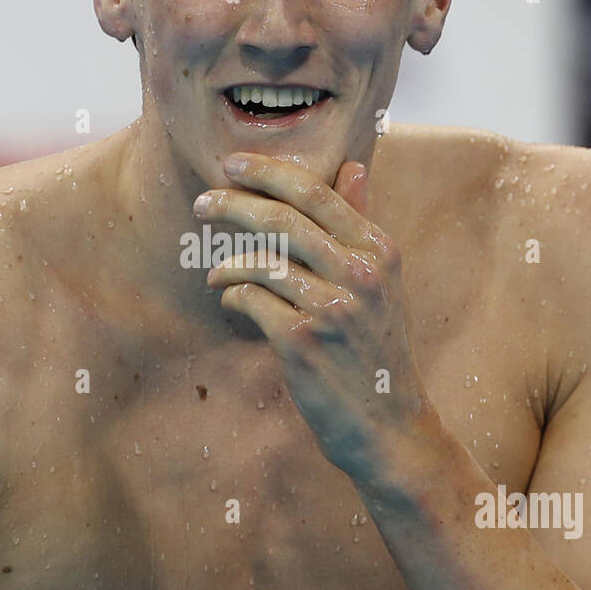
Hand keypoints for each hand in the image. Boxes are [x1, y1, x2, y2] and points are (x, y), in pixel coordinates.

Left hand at [195, 152, 436, 483]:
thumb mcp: (383, 283)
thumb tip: (354, 166)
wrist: (387, 424)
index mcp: (379, 250)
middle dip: (233, 206)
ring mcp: (331, 307)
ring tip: (216, 274)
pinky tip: (233, 302)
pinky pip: (250, 300)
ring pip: (260, 262)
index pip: (316, 193)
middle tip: (203, 205)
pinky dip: (234, 296)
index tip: (234, 166)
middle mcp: (359, 273)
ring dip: (228, 264)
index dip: (269, 173)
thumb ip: (361, 223)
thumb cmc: (377, 349)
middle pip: (282, 219)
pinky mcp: (302, 340)